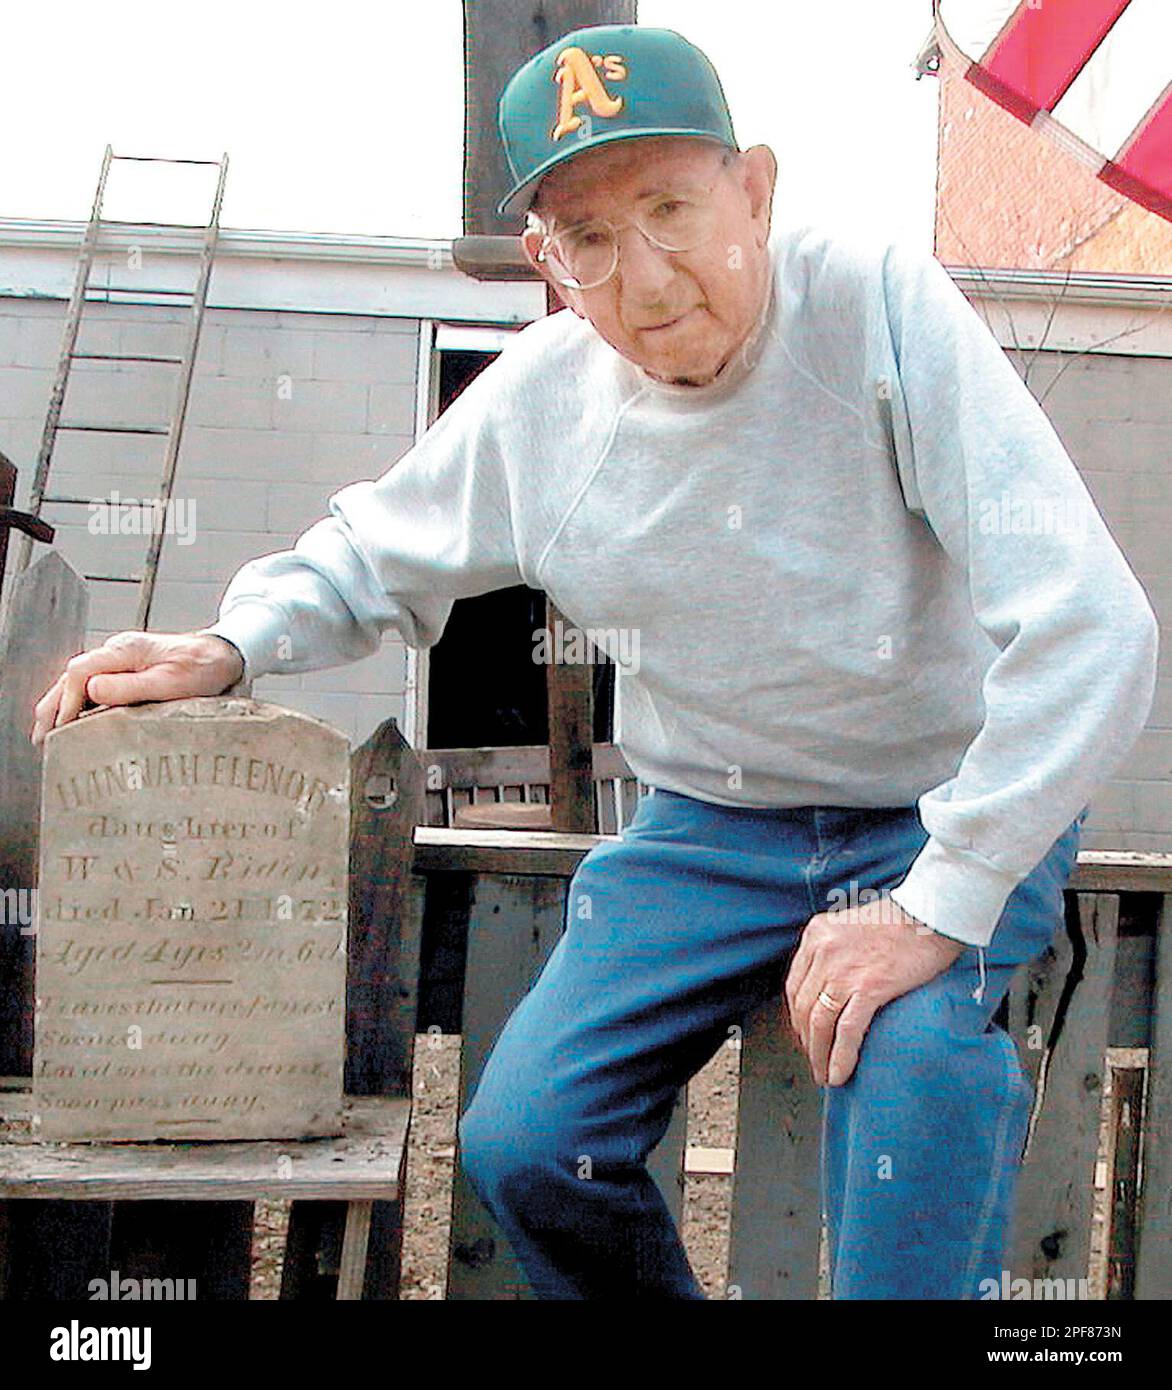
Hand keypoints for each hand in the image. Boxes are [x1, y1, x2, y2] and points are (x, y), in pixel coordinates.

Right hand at [31, 631, 244, 747]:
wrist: (226, 653)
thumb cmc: (204, 667)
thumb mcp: (172, 682)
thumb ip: (131, 686)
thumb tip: (92, 691)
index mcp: (125, 650)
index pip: (79, 672)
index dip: (66, 702)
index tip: (60, 729)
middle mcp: (118, 651)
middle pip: (71, 677)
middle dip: (53, 707)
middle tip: (42, 740)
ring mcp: (122, 658)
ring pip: (79, 681)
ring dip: (62, 706)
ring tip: (48, 735)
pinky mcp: (129, 668)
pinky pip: (94, 684)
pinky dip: (78, 703)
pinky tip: (73, 721)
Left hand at [784, 897, 965, 1086]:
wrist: (932, 914)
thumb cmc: (901, 920)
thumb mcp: (850, 926)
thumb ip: (834, 950)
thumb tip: (830, 986)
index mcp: (816, 935)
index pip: (795, 985)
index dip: (797, 1016)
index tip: (804, 1034)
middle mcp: (823, 951)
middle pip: (803, 1007)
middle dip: (807, 1040)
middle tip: (814, 1059)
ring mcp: (844, 970)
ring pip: (820, 1023)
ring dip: (819, 1054)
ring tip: (824, 1074)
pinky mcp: (869, 987)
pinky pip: (847, 1031)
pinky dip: (840, 1057)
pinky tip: (839, 1074)